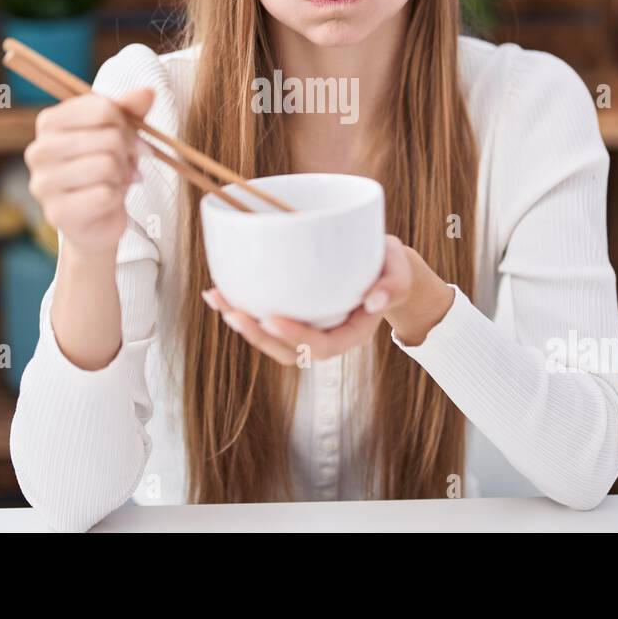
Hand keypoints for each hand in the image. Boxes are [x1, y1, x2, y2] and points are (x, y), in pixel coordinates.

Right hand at [24, 86, 154, 257]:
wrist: (97, 219)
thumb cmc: (104, 170)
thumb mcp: (118, 134)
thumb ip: (130, 110)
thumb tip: (148, 92)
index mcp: (49, 122)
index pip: (102, 108)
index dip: (127, 123)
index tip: (130, 137)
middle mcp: (38, 150)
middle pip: (109, 137)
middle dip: (127, 152)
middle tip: (126, 163)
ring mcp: (43, 183)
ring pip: (107, 165)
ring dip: (121, 176)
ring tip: (115, 181)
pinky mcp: (56, 212)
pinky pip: (104, 195)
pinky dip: (116, 197)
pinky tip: (108, 200)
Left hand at [201, 235, 454, 364]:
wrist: (385, 269)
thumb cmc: (392, 267)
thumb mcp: (399, 270)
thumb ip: (392, 283)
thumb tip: (373, 301)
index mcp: (353, 333)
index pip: (322, 346)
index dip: (295, 337)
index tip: (271, 319)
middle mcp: (327, 337)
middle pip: (288, 351)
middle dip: (258, 335)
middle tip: (234, 313)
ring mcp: (309, 327)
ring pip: (271, 340)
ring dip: (243, 324)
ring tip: (218, 300)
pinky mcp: (296, 314)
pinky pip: (266, 320)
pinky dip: (242, 307)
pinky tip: (218, 291)